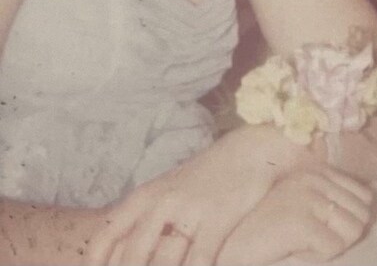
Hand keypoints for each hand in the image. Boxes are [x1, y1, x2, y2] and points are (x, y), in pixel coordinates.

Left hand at [86, 125, 313, 265]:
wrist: (250, 151)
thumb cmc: (204, 179)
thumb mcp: (166, 191)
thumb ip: (140, 222)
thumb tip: (111, 258)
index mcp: (143, 198)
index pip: (104, 240)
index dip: (97, 265)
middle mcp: (161, 203)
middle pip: (132, 258)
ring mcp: (189, 210)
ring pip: (165, 263)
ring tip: (176, 265)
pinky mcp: (217, 218)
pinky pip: (199, 260)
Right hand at [216, 165, 373, 264]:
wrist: (229, 249)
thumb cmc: (267, 232)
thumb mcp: (303, 204)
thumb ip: (331, 199)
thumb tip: (368, 210)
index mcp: (318, 171)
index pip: (365, 196)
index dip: (352, 221)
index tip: (326, 231)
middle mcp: (315, 178)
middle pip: (363, 215)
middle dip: (343, 237)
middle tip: (312, 241)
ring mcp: (308, 197)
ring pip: (353, 231)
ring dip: (331, 248)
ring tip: (303, 245)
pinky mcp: (301, 220)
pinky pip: (333, 248)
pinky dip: (316, 258)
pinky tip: (293, 251)